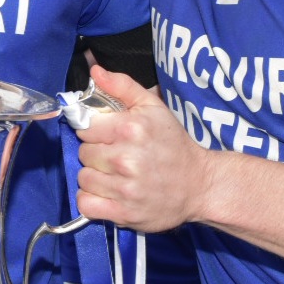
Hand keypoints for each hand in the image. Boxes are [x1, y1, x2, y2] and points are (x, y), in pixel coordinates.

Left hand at [74, 65, 211, 232]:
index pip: (85, 127)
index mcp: (130, 128)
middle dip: (95, 153)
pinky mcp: (124, 213)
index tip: (106, 136)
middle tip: (114, 155)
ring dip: (94, 176)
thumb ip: (122, 85)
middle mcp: (125, 158)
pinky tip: (106, 193)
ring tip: (113, 175)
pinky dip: (91, 200)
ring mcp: (125, 188)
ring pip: (83, 178)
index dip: (93, 131)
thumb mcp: (153, 107)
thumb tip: (95, 70)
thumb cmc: (173, 144)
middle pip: (83, 153)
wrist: (200, 184)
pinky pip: (86, 205)